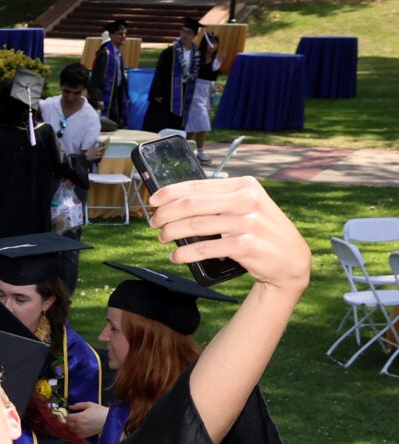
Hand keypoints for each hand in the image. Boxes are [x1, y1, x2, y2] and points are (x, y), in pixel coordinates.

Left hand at [64, 401, 108, 439]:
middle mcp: (79, 425)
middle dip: (69, 420)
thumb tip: (70, 407)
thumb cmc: (100, 411)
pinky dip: (77, 432)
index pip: (67, 417)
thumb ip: (78, 405)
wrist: (109, 420)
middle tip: (74, 418)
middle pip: (68, 424)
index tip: (70, 413)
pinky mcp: (86, 435)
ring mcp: (82, 431)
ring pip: (72, 430)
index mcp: (79, 417)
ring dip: (73, 426)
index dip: (68, 415)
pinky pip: (77, 435)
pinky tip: (81, 428)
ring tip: (78, 422)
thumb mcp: (89, 404)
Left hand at [147, 177, 310, 293]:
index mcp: (245, 185)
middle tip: (154, 223)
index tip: (153, 201)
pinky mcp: (244, 245)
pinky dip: (184, 254)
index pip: (197, 185)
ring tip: (163, 238)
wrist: (291, 259)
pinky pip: (204, 248)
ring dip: (171, 233)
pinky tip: (176, 256)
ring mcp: (247, 222)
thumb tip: (178, 201)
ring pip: (194, 226)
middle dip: (165, 214)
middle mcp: (247, 200)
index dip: (169, 193)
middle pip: (191, 204)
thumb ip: (221, 200)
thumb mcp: (249, 205)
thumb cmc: (261, 230)